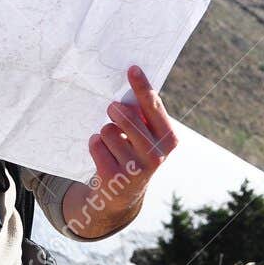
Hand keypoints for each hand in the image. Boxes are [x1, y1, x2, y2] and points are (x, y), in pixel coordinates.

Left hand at [65, 65, 176, 236]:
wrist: (121, 196)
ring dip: (104, 133)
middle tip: (112, 110)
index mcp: (168, 140)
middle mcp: (156, 155)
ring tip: (111, 144)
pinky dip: (95, 144)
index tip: (132, 69)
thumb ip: (144, 115)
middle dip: (115, 111)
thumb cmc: (134, 154)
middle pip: (125, 116)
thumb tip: (134, 81)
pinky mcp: (114, 177)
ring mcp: (135, 168)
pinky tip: (103, 154)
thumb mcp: (147, 138)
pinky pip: (96, 144)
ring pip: (107, 130)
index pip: (153, 107)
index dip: (142, 86)